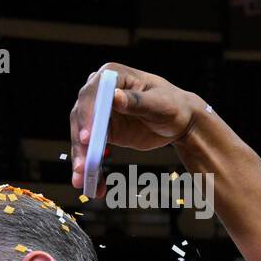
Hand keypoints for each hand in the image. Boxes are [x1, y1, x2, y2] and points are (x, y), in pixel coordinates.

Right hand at [69, 63, 203, 197]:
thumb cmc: (173, 106)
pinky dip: (94, 168)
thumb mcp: (160, 103)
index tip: (87, 138)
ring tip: (83, 181)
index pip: (92, 96)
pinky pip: (93, 150)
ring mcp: (98, 112)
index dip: (87, 117)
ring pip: (83, 137)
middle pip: (81, 118)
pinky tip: (96, 185)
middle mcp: (98, 92)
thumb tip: (114, 97)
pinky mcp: (103, 131)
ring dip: (83, 160)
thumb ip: (137, 102)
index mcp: (111, 76)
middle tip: (82, 166)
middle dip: (81, 144)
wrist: (180, 122)